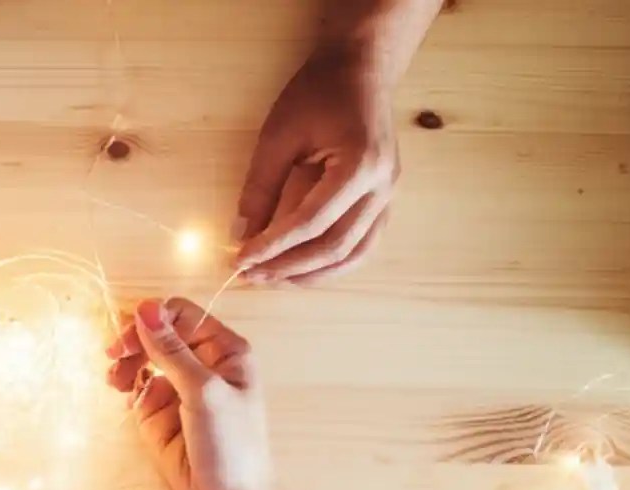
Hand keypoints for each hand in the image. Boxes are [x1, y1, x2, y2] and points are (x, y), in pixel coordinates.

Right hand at [106, 298, 276, 489]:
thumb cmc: (232, 444)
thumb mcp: (204, 392)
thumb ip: (171, 350)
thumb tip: (144, 308)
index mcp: (224, 349)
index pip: (183, 315)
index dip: (154, 317)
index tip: (129, 331)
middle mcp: (201, 362)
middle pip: (158, 333)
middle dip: (135, 340)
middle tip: (114, 354)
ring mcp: (178, 386)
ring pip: (143, 357)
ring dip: (126, 362)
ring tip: (116, 380)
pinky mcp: (159, 411)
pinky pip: (137, 386)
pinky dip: (127, 385)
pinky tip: (124, 393)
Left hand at [235, 48, 398, 284]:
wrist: (360, 71)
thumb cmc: (318, 94)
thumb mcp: (279, 135)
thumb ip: (260, 187)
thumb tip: (240, 234)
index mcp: (360, 166)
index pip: (311, 222)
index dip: (273, 245)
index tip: (240, 259)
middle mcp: (383, 187)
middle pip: (335, 246)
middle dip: (288, 267)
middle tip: (250, 275)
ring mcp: (389, 196)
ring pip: (354, 254)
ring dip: (311, 273)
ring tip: (272, 278)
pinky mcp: (384, 201)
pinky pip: (362, 245)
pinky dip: (331, 263)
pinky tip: (300, 268)